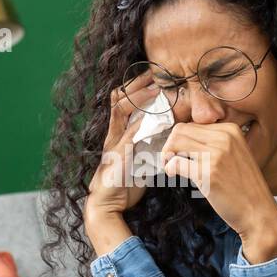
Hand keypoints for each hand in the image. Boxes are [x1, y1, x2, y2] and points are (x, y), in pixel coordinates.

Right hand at [85, 68, 159, 223]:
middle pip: (119, 98)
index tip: (153, 75)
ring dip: (139, 99)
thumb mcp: (139, 157)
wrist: (107, 203)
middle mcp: (113, 133)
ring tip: (155, 89)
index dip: (136, 86)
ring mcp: (113, 143)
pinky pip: (128, 136)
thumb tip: (169, 132)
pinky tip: (154, 118)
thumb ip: (149, 144)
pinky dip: (140, 126)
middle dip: (136, 84)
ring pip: (121, 111)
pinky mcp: (117, 156)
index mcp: (118, 132)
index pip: (123, 100)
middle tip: (154, 73)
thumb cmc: (125, 181)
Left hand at [159, 122, 276, 261]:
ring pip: (175, 142)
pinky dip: (169, 168)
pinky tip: (173, 175)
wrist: (258, 212)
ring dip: (167, 155)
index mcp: (231, 130)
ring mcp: (217, 154)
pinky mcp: (208, 172)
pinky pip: (176, 162)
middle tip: (170, 160)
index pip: (192, 124)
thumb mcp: (235, 155)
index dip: (180, 138)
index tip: (178, 152)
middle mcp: (224, 137)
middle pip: (180, 130)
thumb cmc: (244, 188)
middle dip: (170, 145)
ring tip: (171, 167)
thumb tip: (182, 139)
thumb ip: (214, 143)